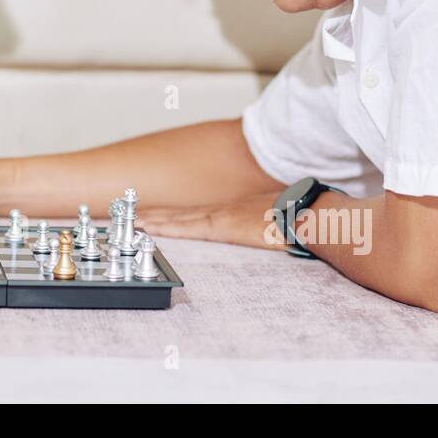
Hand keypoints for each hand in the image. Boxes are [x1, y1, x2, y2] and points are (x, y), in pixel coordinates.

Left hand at [137, 193, 284, 250]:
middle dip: (157, 213)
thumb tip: (272, 227)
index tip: (155, 213)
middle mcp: (221, 210)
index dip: (173, 213)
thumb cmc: (297, 215)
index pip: (195, 213)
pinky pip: (186, 227)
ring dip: (155, 218)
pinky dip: (165, 226)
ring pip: (178, 218)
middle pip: (181, 213)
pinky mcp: (220, 225)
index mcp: (232, 211)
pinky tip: (150, 227)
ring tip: (133, 219)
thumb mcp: (277, 218)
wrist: (305, 212)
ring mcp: (219, 216)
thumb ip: (266, 223)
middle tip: (132, 212)